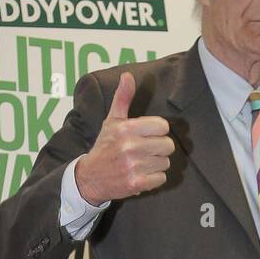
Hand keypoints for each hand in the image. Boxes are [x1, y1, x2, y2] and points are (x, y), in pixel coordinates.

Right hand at [75, 71, 174, 203]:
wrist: (91, 177)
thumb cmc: (105, 147)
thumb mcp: (112, 120)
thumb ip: (123, 98)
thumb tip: (128, 75)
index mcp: (127, 128)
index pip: (163, 126)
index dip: (158, 131)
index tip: (148, 135)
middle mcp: (130, 146)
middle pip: (168, 145)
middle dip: (160, 148)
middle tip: (147, 150)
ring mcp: (133, 166)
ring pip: (165, 162)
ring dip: (156, 164)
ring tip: (142, 163)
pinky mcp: (136, 183)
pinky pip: (161, 178)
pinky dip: (154, 178)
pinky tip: (142, 174)